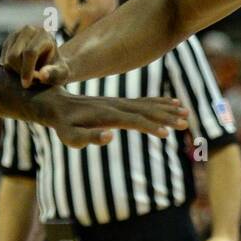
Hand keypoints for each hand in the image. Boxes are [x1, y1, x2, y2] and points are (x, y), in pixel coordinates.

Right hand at [1, 25, 70, 87]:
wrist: (51, 61)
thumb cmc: (58, 69)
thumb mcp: (62, 73)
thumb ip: (54, 74)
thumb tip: (42, 75)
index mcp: (44, 35)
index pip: (30, 53)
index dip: (26, 70)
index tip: (26, 84)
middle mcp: (29, 30)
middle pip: (14, 55)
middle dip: (20, 72)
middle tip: (30, 81)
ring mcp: (16, 34)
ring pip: (7, 58)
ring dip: (15, 71)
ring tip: (28, 76)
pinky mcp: (8, 41)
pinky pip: (3, 59)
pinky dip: (10, 69)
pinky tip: (22, 72)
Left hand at [29, 88, 188, 148]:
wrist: (54, 103)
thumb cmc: (62, 125)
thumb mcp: (69, 136)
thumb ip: (87, 138)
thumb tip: (109, 137)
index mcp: (106, 115)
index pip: (133, 121)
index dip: (149, 127)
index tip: (167, 133)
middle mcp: (115, 106)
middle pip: (145, 111)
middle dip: (166, 116)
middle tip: (185, 122)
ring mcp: (119, 103)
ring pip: (147, 105)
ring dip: (167, 108)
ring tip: (186, 112)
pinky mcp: (119, 103)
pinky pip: (143, 102)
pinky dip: (159, 102)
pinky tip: (173, 103)